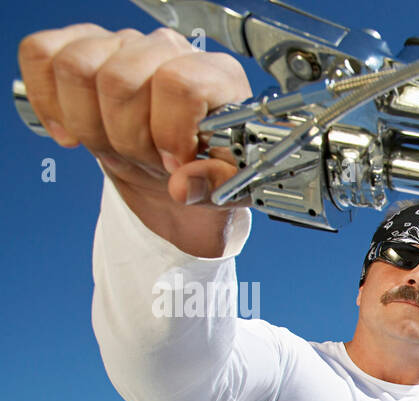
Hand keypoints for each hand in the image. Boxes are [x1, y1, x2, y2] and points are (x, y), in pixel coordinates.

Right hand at [18, 23, 252, 254]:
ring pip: (76, 67)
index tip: (173, 163)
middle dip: (126, 137)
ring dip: (89, 123)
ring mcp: (121, 43)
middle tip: (143, 159)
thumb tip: (183, 185)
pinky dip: (49, 100)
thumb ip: (215, 187)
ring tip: (114, 145)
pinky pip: (42, 55)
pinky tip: (72, 130)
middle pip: (119, 79)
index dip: (169, 131)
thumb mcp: (226, 188)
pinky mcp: (80, 47)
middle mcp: (168, 49)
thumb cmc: (203, 167)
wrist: (176, 166)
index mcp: (215, 75)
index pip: (177, 83)